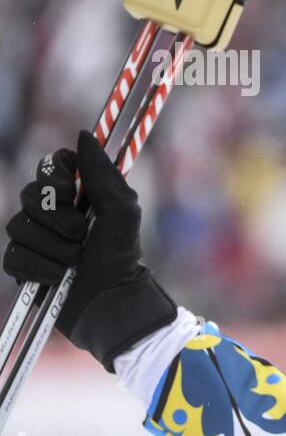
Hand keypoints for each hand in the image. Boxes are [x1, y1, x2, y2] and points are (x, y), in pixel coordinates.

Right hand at [3, 131, 175, 371]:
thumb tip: (84, 134)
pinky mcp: (23, 265)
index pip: (51, 165)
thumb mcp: (121, 210)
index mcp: (79, 195)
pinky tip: (57, 277)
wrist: (110, 301)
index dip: (57, 178)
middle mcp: (53, 213)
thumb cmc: (121, 255)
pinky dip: (38, 267)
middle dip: (57, 218)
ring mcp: (35, 239)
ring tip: (74, 261)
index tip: (73, 193)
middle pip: (30, 194)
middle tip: (81, 236)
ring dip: (52, 247)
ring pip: (18, 226)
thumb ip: (103, 172)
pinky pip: (13, 255)